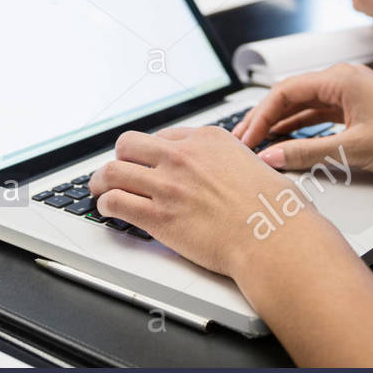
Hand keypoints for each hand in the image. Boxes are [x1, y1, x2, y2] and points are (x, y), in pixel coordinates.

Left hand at [89, 125, 314, 278]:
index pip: (163, 135)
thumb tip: (228, 170)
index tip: (148, 161)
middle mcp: (182, 156)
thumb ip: (230, 161)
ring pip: (112, 171)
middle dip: (120, 158)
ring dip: (101, 181)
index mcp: (207, 139)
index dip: (151, 151)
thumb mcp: (255, 164)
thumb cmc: (274, 208)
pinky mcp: (157, 216)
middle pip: (129, 144)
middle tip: (117, 170)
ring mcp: (167, 185)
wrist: (274, 237)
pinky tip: (109, 209)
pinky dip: (106, 205)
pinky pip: (115, 202)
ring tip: (99, 188)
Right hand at [232, 63, 372, 177]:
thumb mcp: (352, 150)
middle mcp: (342, 79)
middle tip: (243, 139)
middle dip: (264, 118)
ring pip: (302, 105)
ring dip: (280, 123)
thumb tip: (272, 156)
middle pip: (290, 95)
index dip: (259, 115)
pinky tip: (286, 139)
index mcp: (340, 78)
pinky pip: (317, 112)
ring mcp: (348, 92)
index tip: (245, 136)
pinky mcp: (354, 107)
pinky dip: (299, 126)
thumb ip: (306, 152)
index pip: (285, 91)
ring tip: (258, 142)